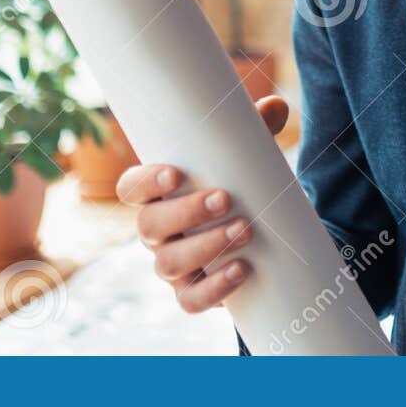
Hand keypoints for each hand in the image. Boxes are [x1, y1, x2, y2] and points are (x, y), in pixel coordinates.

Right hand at [116, 95, 290, 313]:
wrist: (254, 234)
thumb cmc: (236, 184)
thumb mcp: (243, 156)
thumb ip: (255, 130)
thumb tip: (274, 106)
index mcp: (158, 193)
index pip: (131, 188)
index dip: (146, 182)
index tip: (175, 173)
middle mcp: (156, 231)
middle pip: (149, 226)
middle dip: (185, 213)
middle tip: (225, 199)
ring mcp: (171, 264)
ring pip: (169, 264)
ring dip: (206, 247)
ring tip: (246, 231)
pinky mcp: (191, 292)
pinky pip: (190, 300)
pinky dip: (214, 289)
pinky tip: (242, 270)